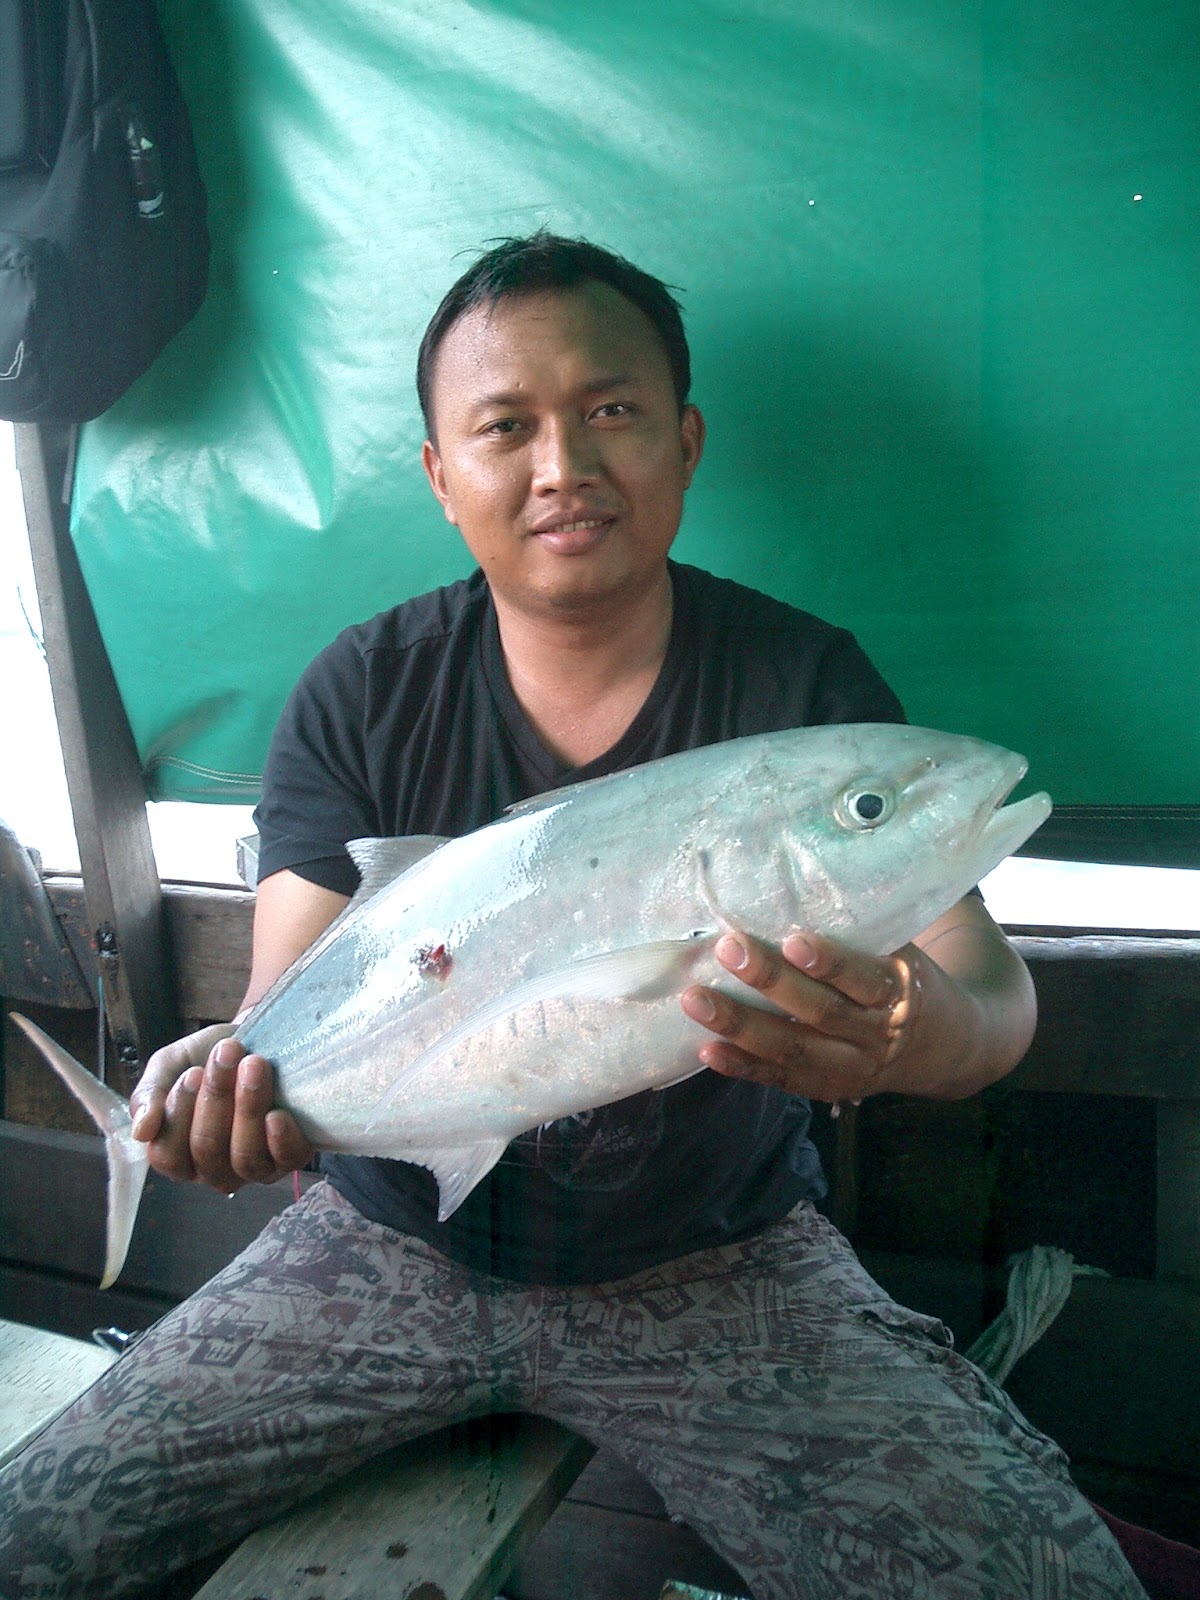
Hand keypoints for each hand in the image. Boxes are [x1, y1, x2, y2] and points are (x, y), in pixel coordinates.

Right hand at [131, 1025, 314, 1191]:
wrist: (260, 1034)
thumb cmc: (210, 1056)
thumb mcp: (171, 1065)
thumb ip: (148, 1095)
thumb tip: (140, 1132)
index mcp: (179, 1154)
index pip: (167, 1155)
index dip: (178, 1114)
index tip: (192, 1073)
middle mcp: (214, 1170)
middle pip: (207, 1150)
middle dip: (216, 1096)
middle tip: (227, 1053)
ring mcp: (254, 1168)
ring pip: (245, 1157)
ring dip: (247, 1107)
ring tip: (254, 1065)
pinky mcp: (290, 1157)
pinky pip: (285, 1161)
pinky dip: (281, 1139)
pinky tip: (277, 1114)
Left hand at [680, 931, 922, 1103]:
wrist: (941, 1045)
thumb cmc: (903, 978)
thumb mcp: (900, 952)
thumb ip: (858, 932)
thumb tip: (790, 887)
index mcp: (898, 991)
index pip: (864, 977)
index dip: (830, 962)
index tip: (793, 941)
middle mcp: (876, 1033)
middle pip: (821, 1012)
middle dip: (771, 982)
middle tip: (728, 950)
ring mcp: (851, 1067)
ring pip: (795, 1049)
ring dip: (742, 1025)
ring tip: (696, 1000)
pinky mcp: (828, 1088)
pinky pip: (782, 1079)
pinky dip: (743, 1067)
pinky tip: (708, 1050)